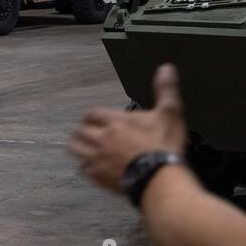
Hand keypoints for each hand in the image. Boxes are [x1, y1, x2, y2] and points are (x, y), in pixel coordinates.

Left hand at [70, 63, 186, 193]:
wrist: (159, 178)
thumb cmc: (163, 144)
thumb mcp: (169, 113)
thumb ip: (165, 89)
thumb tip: (167, 67)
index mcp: (115, 121)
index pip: (92, 114)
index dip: (92, 116)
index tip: (94, 119)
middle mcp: (101, 138)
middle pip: (79, 131)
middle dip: (82, 131)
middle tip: (86, 133)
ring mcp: (97, 158)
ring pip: (75, 150)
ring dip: (78, 147)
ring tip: (83, 148)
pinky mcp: (98, 177)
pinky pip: (84, 170)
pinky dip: (86, 167)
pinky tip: (93, 168)